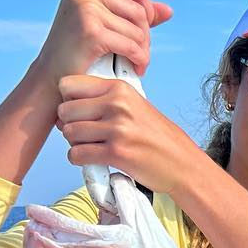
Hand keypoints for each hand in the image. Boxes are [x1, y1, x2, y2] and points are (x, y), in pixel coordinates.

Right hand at [33, 0, 172, 83]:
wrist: (53, 77)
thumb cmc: (78, 49)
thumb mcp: (106, 22)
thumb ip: (133, 12)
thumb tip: (167, 10)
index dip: (147, 9)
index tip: (144, 25)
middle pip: (140, 10)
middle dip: (145, 35)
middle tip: (138, 51)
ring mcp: (86, 5)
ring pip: (139, 29)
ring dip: (142, 50)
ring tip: (134, 61)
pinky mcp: (91, 30)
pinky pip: (133, 46)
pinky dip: (139, 60)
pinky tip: (135, 67)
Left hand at [57, 76, 199, 193]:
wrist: (182, 163)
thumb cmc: (158, 137)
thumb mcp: (136, 106)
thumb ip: (107, 99)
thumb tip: (71, 101)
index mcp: (120, 89)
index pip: (69, 84)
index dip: (67, 100)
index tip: (78, 112)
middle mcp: (117, 104)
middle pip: (64, 110)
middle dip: (69, 124)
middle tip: (84, 133)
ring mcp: (117, 128)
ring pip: (69, 133)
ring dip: (76, 143)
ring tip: (92, 147)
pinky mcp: (116, 153)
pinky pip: (77, 154)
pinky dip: (79, 159)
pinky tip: (93, 159)